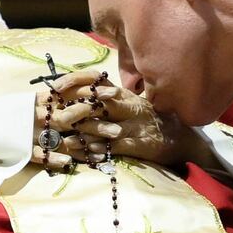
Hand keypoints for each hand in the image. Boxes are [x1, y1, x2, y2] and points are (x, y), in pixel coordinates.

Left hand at [31, 68, 183, 167]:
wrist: (177, 137)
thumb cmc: (144, 119)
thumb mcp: (126, 102)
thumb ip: (104, 97)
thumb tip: (73, 92)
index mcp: (123, 93)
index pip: (96, 79)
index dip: (74, 80)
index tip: (55, 87)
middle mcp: (129, 105)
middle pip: (100, 102)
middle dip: (78, 110)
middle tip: (60, 118)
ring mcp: (135, 124)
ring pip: (108, 126)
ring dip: (87, 132)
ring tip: (69, 140)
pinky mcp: (140, 143)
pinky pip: (118, 146)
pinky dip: (102, 150)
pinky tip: (88, 153)